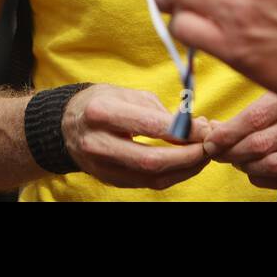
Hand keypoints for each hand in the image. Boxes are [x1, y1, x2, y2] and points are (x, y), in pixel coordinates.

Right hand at [60, 84, 209, 189]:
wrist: (66, 126)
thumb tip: (195, 125)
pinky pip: (148, 183)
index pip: (150, 125)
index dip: (183, 130)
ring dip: (185, 169)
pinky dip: (173, 174)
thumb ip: (158, 109)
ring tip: (203, 155)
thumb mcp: (125, 93)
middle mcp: (98, 143)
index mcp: (101, 112)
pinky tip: (186, 163)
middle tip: (209, 147)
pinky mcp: (110, 181)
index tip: (206, 128)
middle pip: (151, 160)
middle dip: (188, 156)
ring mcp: (102, 167)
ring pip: (153, 178)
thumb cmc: (101, 103)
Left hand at [203, 92, 276, 189]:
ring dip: (247, 165)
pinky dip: (267, 179)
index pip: (256, 118)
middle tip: (217, 151)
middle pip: (262, 143)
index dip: (228, 132)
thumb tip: (222, 119)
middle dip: (232, 151)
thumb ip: (259, 95)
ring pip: (275, 163)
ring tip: (234, 159)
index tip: (212, 137)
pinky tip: (254, 172)